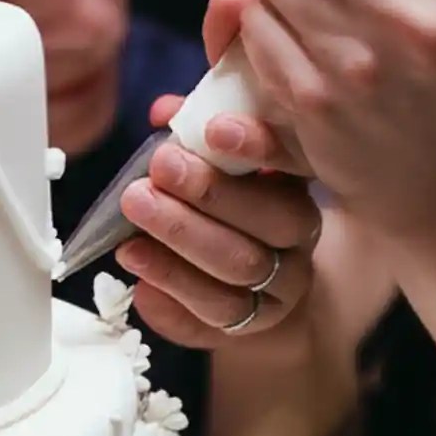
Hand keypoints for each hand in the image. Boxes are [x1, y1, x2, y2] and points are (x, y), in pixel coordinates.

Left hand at [117, 97, 319, 349]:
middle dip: (208, 195)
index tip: (214, 130)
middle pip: (271, 220)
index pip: (294, 162)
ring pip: (242, 270)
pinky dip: (173, 292)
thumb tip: (162, 111)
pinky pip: (215, 316)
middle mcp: (301, 235)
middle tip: (156, 172)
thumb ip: (196, 133)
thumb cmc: (232, 204)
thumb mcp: (220, 161)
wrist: (260, 281)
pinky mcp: (252, 324)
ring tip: (134, 215)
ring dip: (181, 242)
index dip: (260, 146)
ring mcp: (283, 285)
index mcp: (300, 183)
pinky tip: (137, 272)